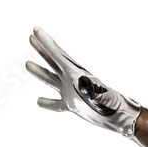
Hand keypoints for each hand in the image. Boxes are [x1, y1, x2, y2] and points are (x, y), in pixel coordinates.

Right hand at [26, 27, 140, 137]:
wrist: (120, 116)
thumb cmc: (113, 104)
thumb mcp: (101, 94)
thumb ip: (92, 88)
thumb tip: (83, 84)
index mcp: (77, 74)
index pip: (58, 55)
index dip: (46, 42)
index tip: (36, 30)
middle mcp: (72, 81)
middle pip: (53, 62)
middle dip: (42, 50)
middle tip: (31, 37)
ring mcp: (71, 93)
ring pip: (51, 80)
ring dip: (40, 72)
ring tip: (28, 64)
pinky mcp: (73, 106)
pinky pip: (57, 104)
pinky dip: (48, 103)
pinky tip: (39, 101)